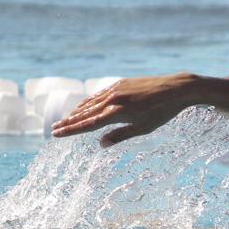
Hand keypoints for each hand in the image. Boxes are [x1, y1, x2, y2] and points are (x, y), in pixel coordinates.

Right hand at [52, 73, 203, 146]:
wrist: (174, 89)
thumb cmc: (162, 113)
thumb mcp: (143, 128)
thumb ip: (120, 135)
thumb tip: (101, 144)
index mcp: (117, 113)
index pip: (88, 124)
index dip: (71, 130)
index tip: (56, 134)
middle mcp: (112, 100)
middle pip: (84, 113)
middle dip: (68, 122)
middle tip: (54, 129)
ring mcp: (115, 90)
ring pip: (90, 102)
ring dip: (76, 111)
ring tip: (66, 120)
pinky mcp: (120, 84)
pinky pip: (99, 94)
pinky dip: (89, 101)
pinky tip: (84, 106)